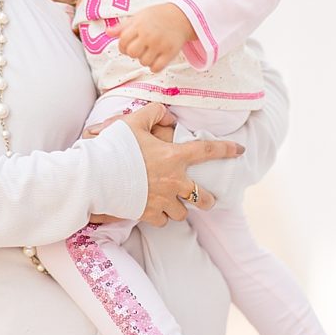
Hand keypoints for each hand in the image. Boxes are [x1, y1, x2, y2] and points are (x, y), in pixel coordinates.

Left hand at [116, 3, 194, 72]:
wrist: (182, 16)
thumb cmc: (157, 16)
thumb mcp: (138, 17)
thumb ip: (123, 26)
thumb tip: (107, 33)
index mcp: (139, 25)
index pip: (122, 42)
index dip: (122, 46)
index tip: (128, 45)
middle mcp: (149, 35)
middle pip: (132, 53)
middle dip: (133, 53)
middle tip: (139, 49)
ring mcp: (160, 44)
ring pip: (143, 62)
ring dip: (144, 60)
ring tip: (149, 52)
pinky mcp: (171, 52)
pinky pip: (156, 68)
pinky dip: (154, 67)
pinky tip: (156, 59)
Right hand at [117, 102, 241, 225]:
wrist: (95, 176)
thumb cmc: (113, 147)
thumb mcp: (132, 122)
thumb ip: (153, 113)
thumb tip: (166, 115)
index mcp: (174, 157)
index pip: (207, 150)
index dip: (226, 149)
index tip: (239, 150)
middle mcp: (173, 182)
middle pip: (203, 198)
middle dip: (207, 200)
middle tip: (205, 199)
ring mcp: (161, 200)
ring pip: (182, 213)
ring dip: (179, 209)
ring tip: (172, 204)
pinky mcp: (147, 214)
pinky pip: (161, 221)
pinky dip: (159, 217)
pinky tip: (153, 210)